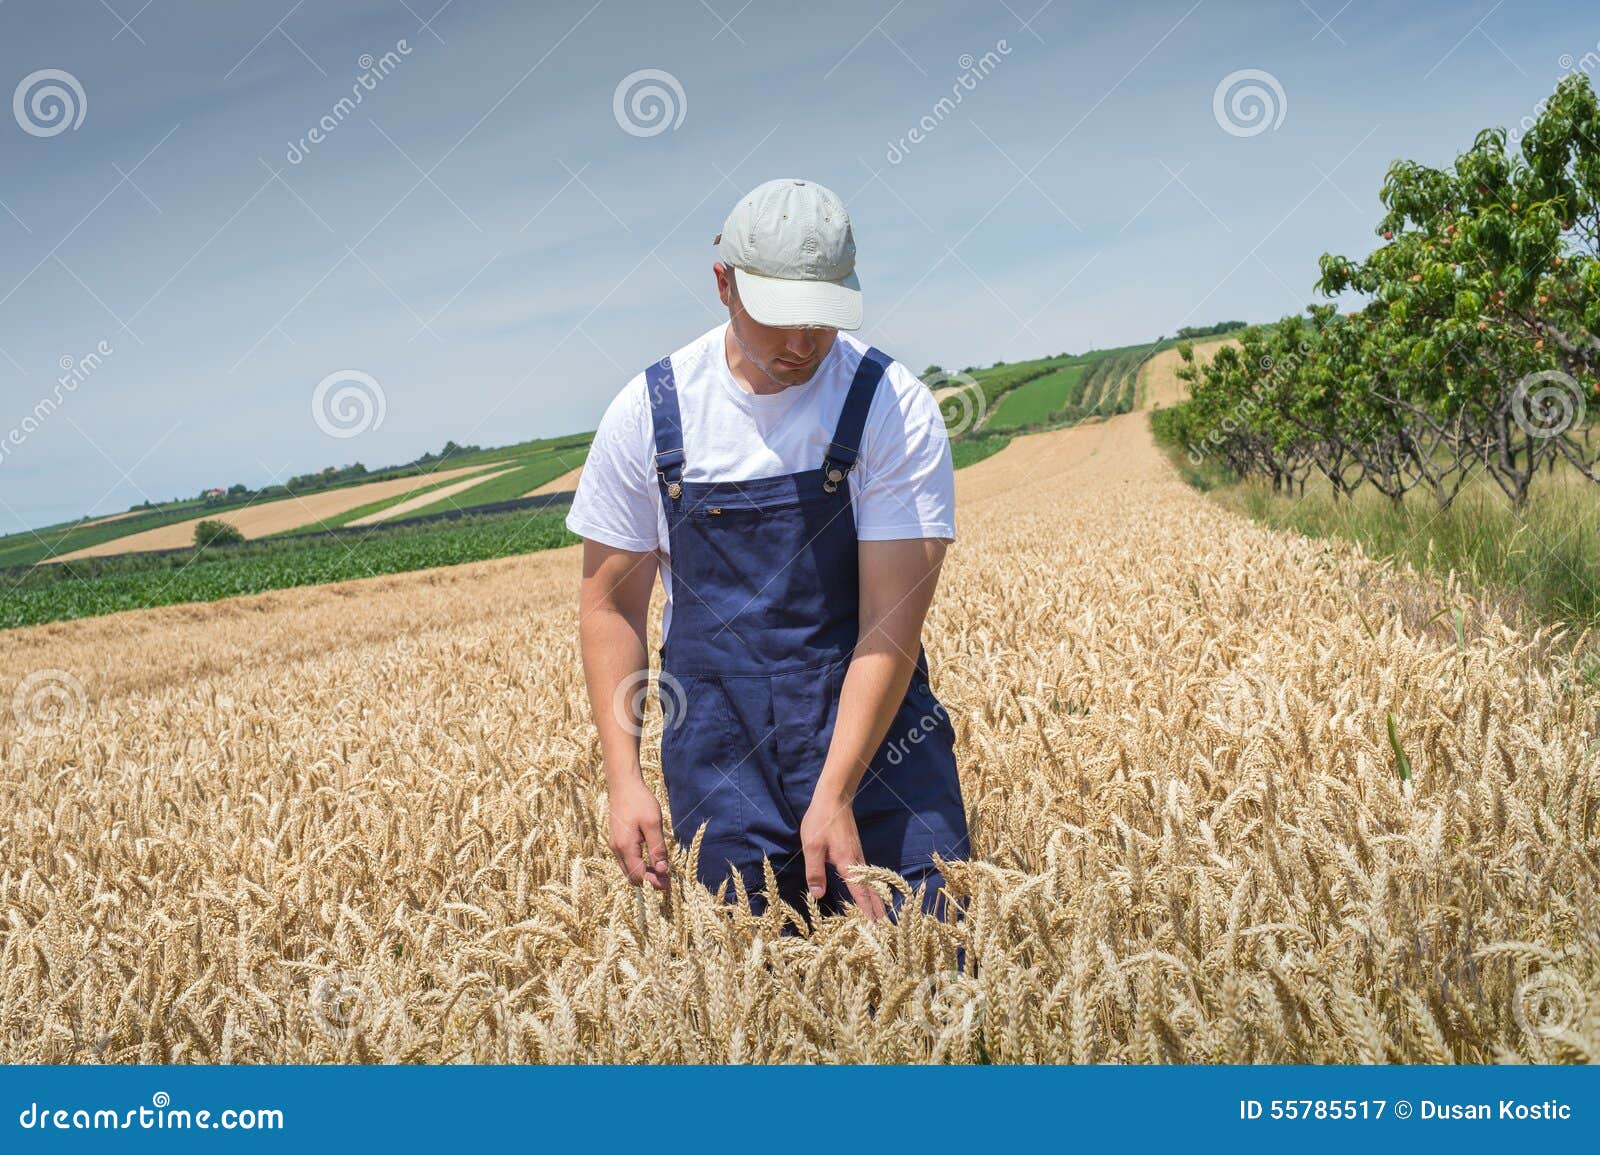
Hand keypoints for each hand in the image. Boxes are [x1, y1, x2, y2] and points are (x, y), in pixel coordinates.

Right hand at [607, 775, 669, 889]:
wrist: (623, 785)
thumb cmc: (640, 801)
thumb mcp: (653, 824)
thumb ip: (657, 848)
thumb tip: (662, 870)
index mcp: (625, 847)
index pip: (638, 876)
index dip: (653, 882)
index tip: (669, 883)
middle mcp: (616, 850)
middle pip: (631, 876)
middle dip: (648, 880)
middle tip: (667, 878)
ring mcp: (614, 845)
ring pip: (628, 869)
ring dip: (643, 873)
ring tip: (661, 870)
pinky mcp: (616, 840)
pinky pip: (626, 860)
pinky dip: (638, 864)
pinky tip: (650, 858)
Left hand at [799, 789, 886, 920]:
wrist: (835, 798)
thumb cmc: (821, 821)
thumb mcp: (812, 846)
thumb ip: (815, 871)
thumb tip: (818, 896)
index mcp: (847, 863)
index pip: (860, 893)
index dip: (867, 912)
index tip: (876, 929)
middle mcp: (858, 862)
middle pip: (872, 891)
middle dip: (879, 911)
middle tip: (885, 932)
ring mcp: (859, 856)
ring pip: (871, 884)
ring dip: (877, 901)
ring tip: (881, 918)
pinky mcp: (856, 852)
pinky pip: (867, 876)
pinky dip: (871, 889)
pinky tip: (870, 894)